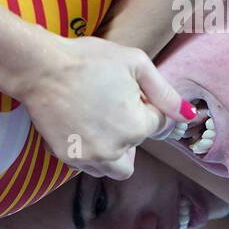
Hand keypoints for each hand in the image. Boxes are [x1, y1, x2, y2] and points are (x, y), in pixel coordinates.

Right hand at [20, 34, 190, 179]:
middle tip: (112, 108)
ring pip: (113, 168)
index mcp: (136, 126)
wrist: (40, 67)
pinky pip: (89, 166)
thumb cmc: (89, 60)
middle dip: (131, 136)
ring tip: (97, 119)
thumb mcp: (136, 64)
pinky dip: (90, 153)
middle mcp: (115, 149)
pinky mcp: (67, 158)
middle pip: (136, 153)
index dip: (145, 106)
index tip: (126, 91)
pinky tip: (81, 126)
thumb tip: (188, 115)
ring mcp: (89, 157)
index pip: (157, 126)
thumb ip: (165, 93)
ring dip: (113, 151)